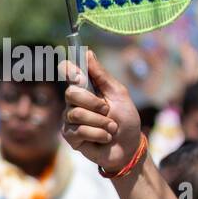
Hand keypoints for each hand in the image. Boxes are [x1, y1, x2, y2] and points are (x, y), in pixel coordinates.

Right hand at [61, 50, 141, 171]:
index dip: (68, 69)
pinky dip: (99, 134)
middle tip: (107, 110)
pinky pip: (80, 131)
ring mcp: (70, 121)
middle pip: (71, 93)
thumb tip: (87, 52)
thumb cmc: (126, 119)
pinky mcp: (70, 137)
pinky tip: (105, 138)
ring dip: (101, 122)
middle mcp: (73, 103)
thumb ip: (101, 76)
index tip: (74, 70)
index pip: (68, 74)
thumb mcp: (118, 94)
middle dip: (94, 102)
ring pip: (78, 114)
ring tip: (111, 128)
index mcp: (85, 90)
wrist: (129, 146)